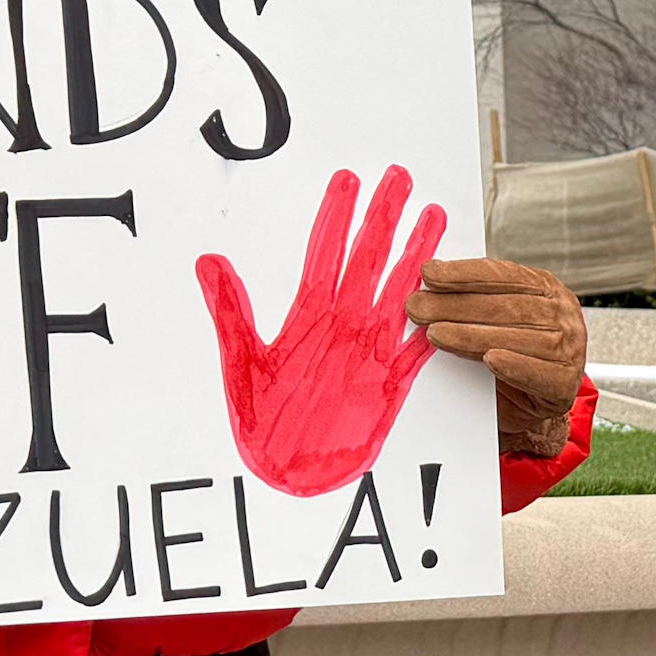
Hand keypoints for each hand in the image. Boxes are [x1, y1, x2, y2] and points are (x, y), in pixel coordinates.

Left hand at [200, 165, 444, 496]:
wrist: (288, 479)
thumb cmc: (263, 430)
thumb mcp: (241, 367)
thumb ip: (231, 314)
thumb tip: (207, 261)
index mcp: (308, 321)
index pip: (326, 255)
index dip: (335, 217)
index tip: (346, 179)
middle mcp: (342, 329)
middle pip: (368, 261)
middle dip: (383, 219)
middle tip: (398, 176)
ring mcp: (368, 354)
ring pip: (400, 294)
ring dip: (416, 257)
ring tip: (433, 215)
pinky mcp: (388, 386)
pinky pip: (416, 348)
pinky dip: (433, 323)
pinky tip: (448, 293)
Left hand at [413, 255, 586, 453]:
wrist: (530, 406)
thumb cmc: (508, 355)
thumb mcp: (493, 321)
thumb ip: (473, 303)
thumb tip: (427, 290)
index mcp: (545, 288)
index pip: (503, 275)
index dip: (464, 273)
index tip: (429, 274)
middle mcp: (562, 313)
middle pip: (506, 306)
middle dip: (456, 306)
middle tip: (418, 308)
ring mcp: (570, 348)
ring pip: (517, 337)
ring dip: (472, 336)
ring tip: (436, 334)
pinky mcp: (566, 383)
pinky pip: (539, 373)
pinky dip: (514, 366)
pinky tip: (491, 360)